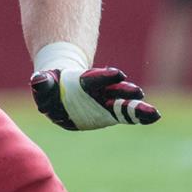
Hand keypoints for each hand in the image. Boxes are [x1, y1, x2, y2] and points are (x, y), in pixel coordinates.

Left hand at [29, 66, 160, 130]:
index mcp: (82, 83)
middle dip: (124, 92)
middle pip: (113, 91)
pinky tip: (153, 117)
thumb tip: (38, 80)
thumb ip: (43, 83)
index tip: (117, 74)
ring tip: (153, 113)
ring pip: (124, 105)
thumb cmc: (52, 89)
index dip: (103, 77)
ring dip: (136, 108)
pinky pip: (126, 116)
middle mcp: (99, 91)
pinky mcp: (111, 113)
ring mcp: (107, 103)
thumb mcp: (44, 84)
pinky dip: (139, 117)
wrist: (64, 91)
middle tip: (138, 92)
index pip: (92, 80)